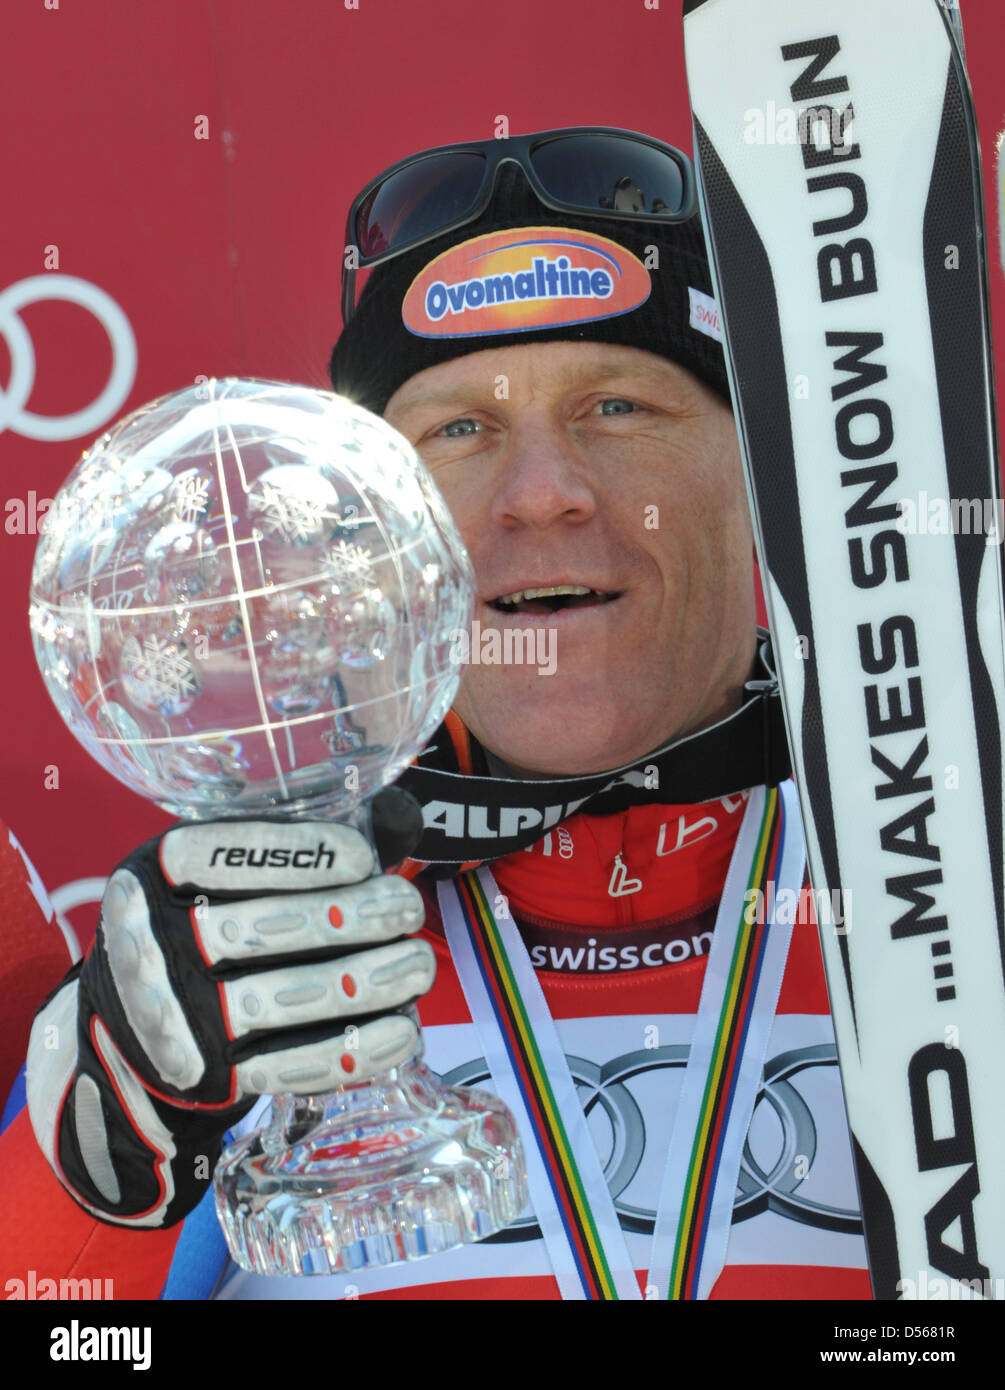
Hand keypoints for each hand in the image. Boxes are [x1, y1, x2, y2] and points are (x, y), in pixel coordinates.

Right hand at [27, 788, 429, 1226]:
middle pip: (262, 928)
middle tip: (407, 906)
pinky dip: (353, 1049)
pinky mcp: (210, 1078)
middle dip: (350, 917)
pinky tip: (403, 1029)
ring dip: (367, 982)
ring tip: (419, 963)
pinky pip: (291, 1064)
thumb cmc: (208, 921)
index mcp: (149, 879)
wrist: (144, 1025)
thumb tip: (403, 817)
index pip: (217, 856)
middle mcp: (151, 947)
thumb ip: (305, 847)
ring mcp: (178, 1020)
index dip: (295, 854)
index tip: (363, 856)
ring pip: (286, 997)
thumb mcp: (227, 873)